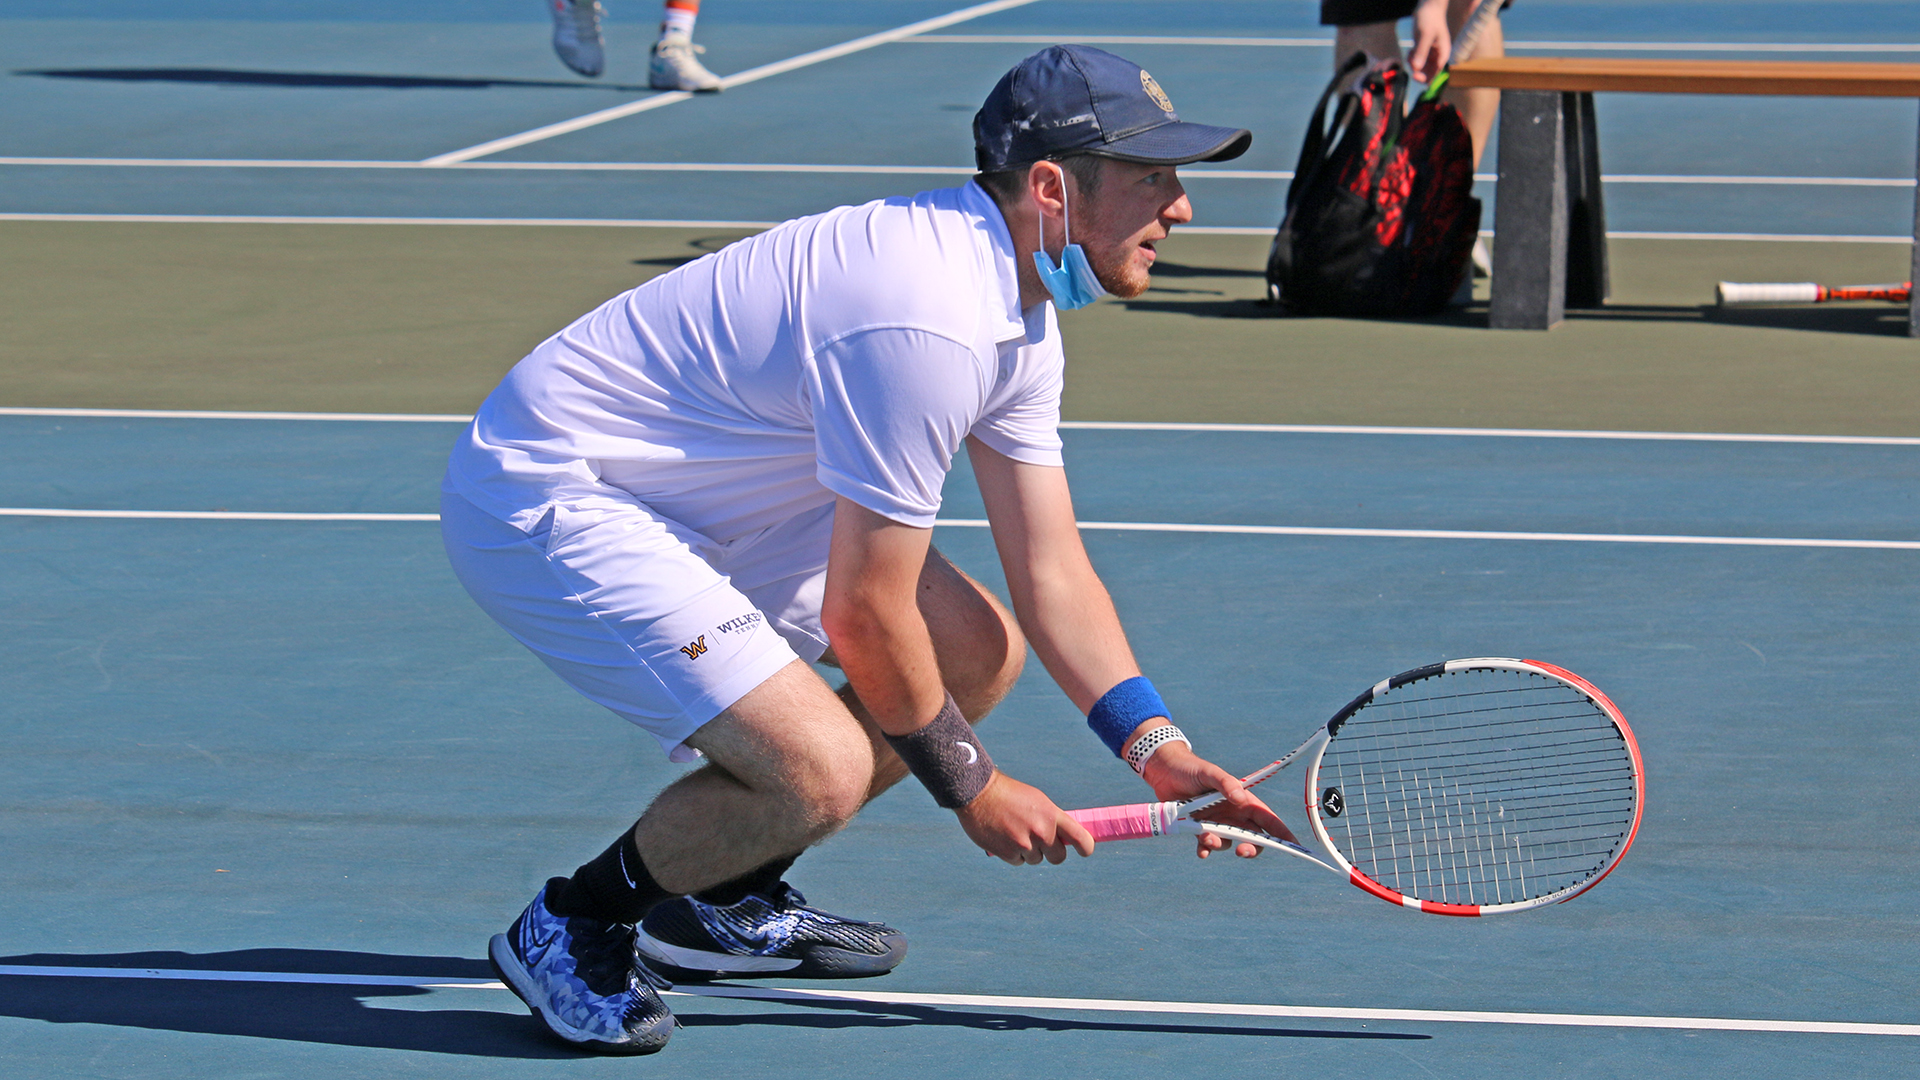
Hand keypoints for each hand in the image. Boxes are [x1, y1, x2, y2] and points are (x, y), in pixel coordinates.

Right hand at [954, 772, 1095, 865]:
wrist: (978, 793)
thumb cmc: (1010, 795)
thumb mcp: (1037, 801)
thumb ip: (1052, 820)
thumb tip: (1064, 839)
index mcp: (1052, 815)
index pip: (1080, 838)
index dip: (1086, 847)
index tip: (1084, 851)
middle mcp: (1042, 831)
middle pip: (1058, 857)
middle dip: (1051, 852)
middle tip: (1039, 840)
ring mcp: (1025, 844)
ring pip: (1036, 859)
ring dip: (1028, 851)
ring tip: (1014, 830)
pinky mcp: (1008, 853)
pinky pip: (1018, 862)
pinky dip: (1012, 853)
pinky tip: (1003, 836)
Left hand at [1138, 743, 1298, 858]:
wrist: (1165, 771)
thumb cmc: (1191, 768)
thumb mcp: (1210, 772)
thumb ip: (1226, 784)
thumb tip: (1241, 798)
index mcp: (1241, 800)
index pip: (1266, 818)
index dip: (1281, 832)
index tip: (1293, 846)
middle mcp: (1232, 813)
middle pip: (1251, 836)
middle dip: (1251, 847)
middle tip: (1243, 852)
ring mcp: (1216, 821)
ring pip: (1227, 842)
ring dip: (1220, 844)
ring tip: (1206, 838)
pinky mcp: (1199, 827)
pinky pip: (1207, 845)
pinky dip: (1205, 850)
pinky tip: (1201, 851)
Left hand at [1407, 0, 1452, 81]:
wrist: (1428, 6)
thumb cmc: (1429, 18)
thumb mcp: (1424, 35)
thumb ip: (1421, 51)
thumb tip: (1416, 68)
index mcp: (1443, 53)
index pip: (1435, 72)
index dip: (1425, 77)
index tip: (1414, 75)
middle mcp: (1438, 54)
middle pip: (1428, 72)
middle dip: (1417, 70)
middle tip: (1410, 62)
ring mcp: (1431, 52)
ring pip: (1422, 67)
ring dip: (1414, 64)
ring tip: (1410, 53)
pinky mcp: (1424, 49)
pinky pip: (1417, 60)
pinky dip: (1412, 58)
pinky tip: (1410, 51)